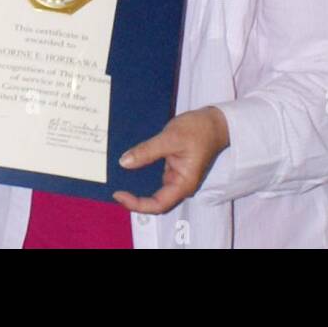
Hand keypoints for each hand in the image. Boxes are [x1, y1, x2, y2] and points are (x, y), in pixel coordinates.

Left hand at [111, 106, 229, 215]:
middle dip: (135, 199)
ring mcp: (176, 176)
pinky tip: (129, 165)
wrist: (213, 122)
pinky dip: (142, 173)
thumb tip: (124, 162)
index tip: (119, 194)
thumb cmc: (197, 130)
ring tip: (117, 179)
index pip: (158, 204)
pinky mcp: (172, 167)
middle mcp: (179, 184)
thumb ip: (148, 151)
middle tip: (114, 189)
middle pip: (155, 201)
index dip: (137, 204)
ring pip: (154, 189)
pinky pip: (155, 175)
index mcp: (183, 183)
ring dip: (137, 187)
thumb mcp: (170, 138)